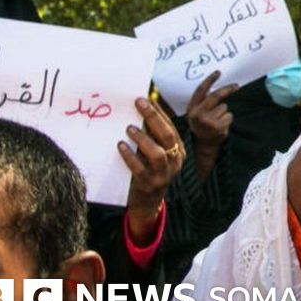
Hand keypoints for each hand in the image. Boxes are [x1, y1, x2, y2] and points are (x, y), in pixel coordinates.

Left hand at [119, 97, 184, 245]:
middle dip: (153, 118)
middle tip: (139, 104)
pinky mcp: (149, 185)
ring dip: (143, 138)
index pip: (171, 127)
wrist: (148, 202)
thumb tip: (143, 108)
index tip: (145, 98)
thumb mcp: (155, 153)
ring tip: (129, 128)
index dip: (159, 112)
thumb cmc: (149, 171)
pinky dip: (130, 156)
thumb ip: (152, 135)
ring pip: (158, 154)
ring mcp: (164, 175)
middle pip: (167, 136)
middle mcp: (175, 162)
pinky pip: (140, 169)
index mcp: (179, 151)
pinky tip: (120, 146)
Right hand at [187, 70, 236, 149]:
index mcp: (192, 108)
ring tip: (217, 120)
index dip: (209, 80)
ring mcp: (207, 121)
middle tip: (236, 86)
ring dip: (224, 112)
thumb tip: (219, 86)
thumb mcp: (198, 113)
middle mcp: (198, 114)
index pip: (200, 90)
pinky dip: (228, 119)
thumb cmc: (203, 125)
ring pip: (224, 107)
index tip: (218, 72)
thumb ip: (204, 101)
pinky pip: (229, 116)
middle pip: (216, 96)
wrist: (204, 144)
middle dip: (227, 89)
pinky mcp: (217, 127)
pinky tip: (221, 126)